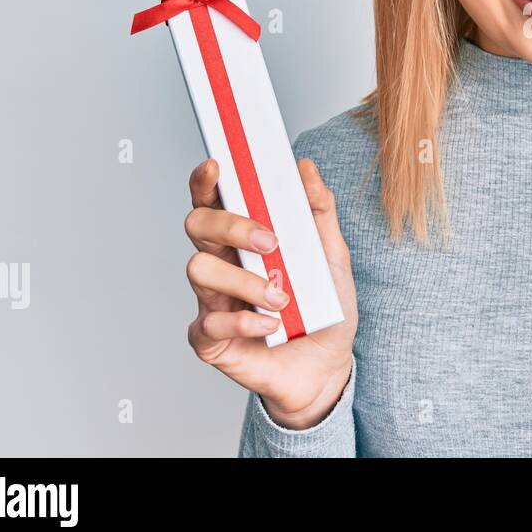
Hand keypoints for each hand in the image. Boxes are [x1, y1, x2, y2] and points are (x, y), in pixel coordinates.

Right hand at [183, 157, 357, 428]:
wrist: (327, 366)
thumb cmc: (323, 308)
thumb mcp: (333, 257)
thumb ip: (319, 212)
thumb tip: (306, 169)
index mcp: (244, 238)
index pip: (215, 199)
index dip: (206, 180)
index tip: (217, 165)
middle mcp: (222, 263)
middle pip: (197, 224)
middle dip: (231, 225)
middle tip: (270, 241)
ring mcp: (211, 300)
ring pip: (199, 269)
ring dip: (244, 281)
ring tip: (281, 298)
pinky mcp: (209, 338)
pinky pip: (210, 321)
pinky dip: (244, 322)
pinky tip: (271, 326)